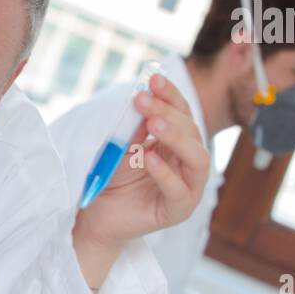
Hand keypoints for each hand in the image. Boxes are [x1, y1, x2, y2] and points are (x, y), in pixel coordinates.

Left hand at [71, 73, 209, 287]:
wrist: (98, 215)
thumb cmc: (113, 180)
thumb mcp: (123, 147)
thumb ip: (136, 128)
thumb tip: (145, 100)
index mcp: (178, 144)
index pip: (182, 114)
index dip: (171, 95)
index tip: (153, 78)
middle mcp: (188, 164)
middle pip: (191, 131)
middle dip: (168, 112)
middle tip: (143, 99)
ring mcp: (188, 188)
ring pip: (196, 159)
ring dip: (175, 137)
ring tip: (153, 123)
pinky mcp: (177, 211)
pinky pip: (179, 191)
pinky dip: (165, 173)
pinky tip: (149, 158)